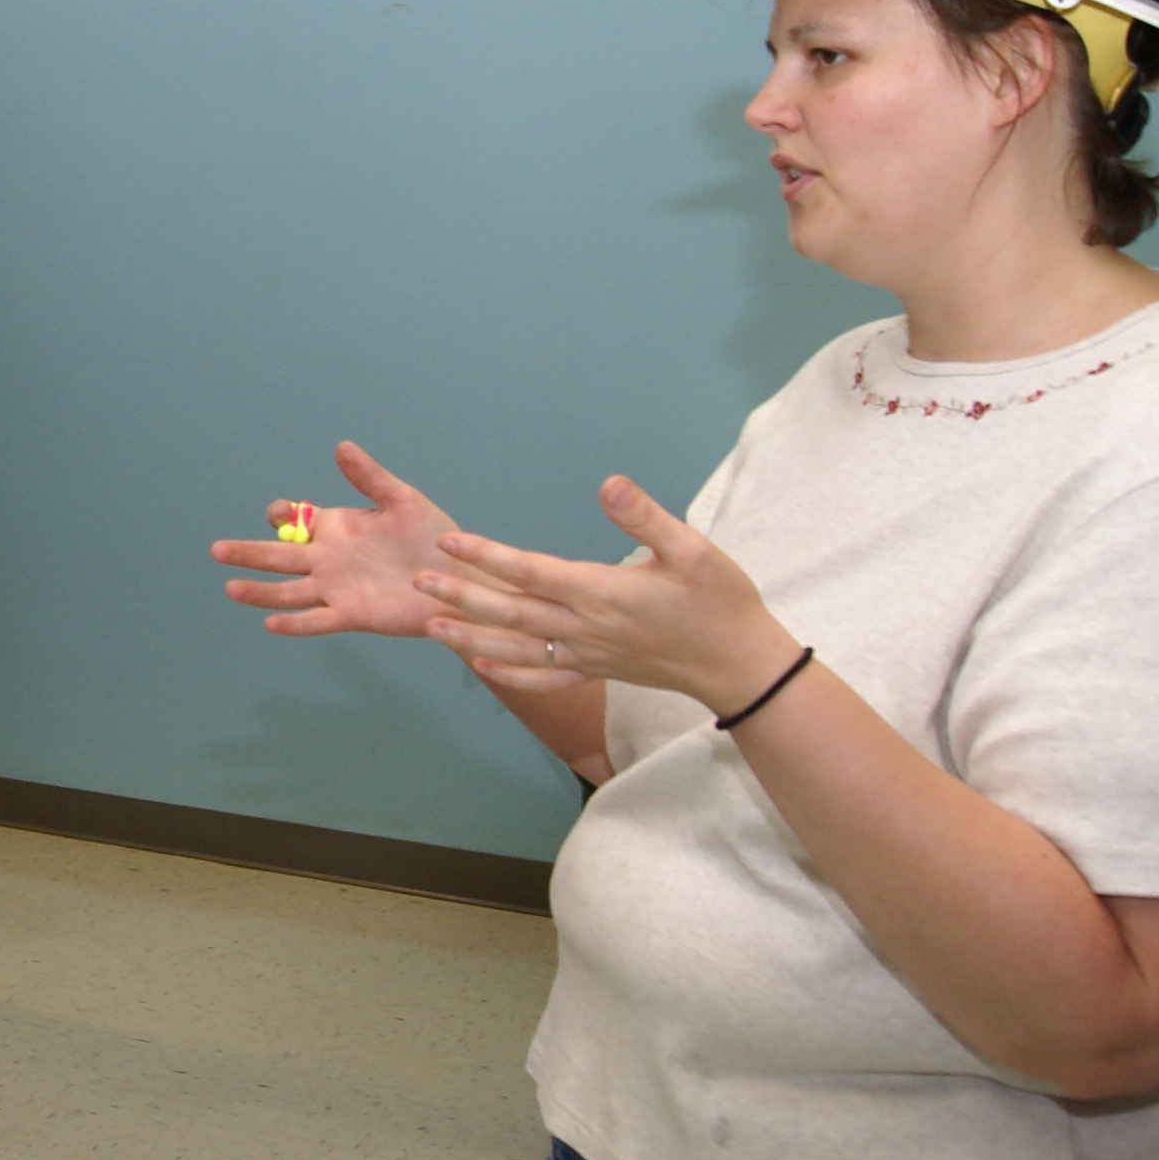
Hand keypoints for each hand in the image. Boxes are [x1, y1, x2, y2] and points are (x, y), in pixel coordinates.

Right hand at [212, 444, 461, 639]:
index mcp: (337, 528)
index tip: (277, 512)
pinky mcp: (352, 614)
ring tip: (230, 589)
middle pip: (279, 556)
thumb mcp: (403, 500)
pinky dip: (294, 624)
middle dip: (247, 554)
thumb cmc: (433, 537)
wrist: (458, 580)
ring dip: (259, 591)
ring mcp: (336, 588)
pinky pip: (316, 620)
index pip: (295, 521)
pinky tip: (271, 624)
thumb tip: (341, 447)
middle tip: (216, 551)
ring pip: (288, 591)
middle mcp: (329, 559)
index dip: (280, 515)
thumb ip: (370, 478)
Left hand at [418, 474, 795, 712]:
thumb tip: (609, 483)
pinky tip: (482, 665)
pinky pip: (546, 676)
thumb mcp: (692, 549)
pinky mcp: (599, 671)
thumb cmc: (721, 601)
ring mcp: (590, 653)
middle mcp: (586, 627)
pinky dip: (511, 673)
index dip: (486, 556)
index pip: (530, 571)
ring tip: (430, 628)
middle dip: (462, 595)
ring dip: (472, 637)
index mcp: (601, 592)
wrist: (741, 664)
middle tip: (418, 582)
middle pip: (511, 611)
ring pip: (519, 647)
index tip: (448, 543)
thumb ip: (645, 517)